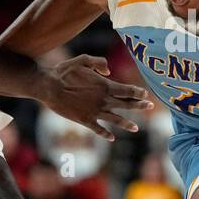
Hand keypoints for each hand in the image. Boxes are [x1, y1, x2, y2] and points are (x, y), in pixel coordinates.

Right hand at [39, 55, 153, 140]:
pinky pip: (98, 130)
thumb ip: (98, 62)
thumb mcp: (82, 60)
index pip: (127, 90)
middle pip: (127, 104)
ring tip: (136, 128)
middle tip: (150, 106)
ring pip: (116, 119)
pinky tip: (112, 138)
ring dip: (127, 124)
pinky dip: (106, 134)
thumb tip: (109, 71)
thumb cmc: (64, 72)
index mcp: (105, 86)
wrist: (48, 87)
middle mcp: (103, 101)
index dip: (137, 92)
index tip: (145, 93)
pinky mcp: (85, 120)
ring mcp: (95, 112)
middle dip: (140, 105)